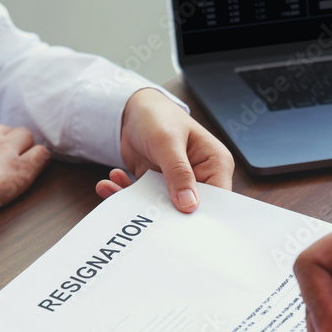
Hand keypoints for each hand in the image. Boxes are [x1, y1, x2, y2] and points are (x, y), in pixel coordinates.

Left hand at [95, 88, 233, 211]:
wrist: (131, 109)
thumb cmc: (158, 116)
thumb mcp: (167, 142)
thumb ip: (179, 172)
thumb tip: (189, 205)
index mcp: (215, 163)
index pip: (218, 197)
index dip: (203, 214)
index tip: (180, 222)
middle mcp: (199, 176)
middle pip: (191, 208)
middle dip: (166, 213)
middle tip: (144, 214)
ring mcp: (177, 183)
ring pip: (163, 207)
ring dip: (138, 202)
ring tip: (114, 189)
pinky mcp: (156, 184)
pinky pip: (143, 199)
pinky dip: (126, 193)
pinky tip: (112, 180)